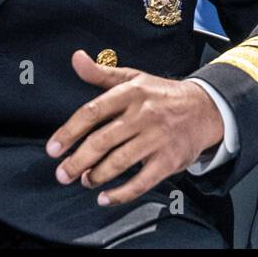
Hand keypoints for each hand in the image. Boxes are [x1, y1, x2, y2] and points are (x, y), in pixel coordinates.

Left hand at [45, 50, 224, 205]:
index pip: (93, 112)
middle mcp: (143, 115)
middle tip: (62, 174)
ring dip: (96, 176)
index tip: (53, 149)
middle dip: (78, 160)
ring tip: (84, 181)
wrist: (204, 109)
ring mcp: (157, 138)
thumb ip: (100, 73)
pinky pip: (141, 182)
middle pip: (103, 140)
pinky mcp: (169, 160)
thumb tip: (76, 58)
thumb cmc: (160, 95)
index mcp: (130, 93)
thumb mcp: (132, 78)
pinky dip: (121, 194)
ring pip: (119, 162)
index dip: (70, 132)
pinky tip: (105, 198)